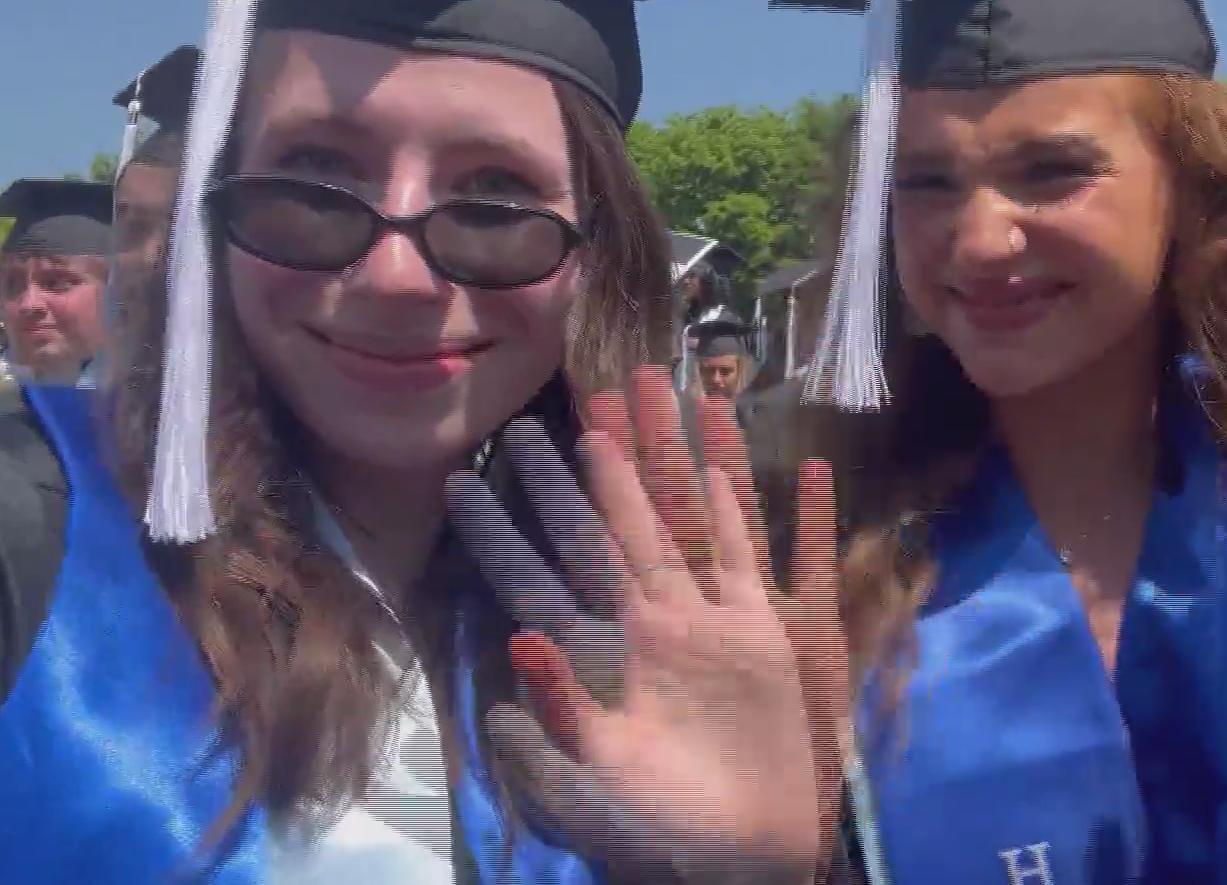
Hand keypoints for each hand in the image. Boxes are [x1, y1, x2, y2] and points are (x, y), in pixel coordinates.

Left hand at [458, 367, 826, 883]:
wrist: (745, 862)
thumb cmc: (655, 839)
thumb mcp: (590, 795)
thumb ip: (554, 729)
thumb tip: (516, 654)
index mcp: (597, 658)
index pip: (539, 573)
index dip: (502, 527)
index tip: (462, 476)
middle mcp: (646, 625)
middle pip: (612, 523)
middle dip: (591, 462)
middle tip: (570, 397)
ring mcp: (707, 625)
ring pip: (685, 518)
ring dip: (674, 458)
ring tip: (666, 390)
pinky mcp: (764, 638)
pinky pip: (754, 555)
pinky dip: (748, 508)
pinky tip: (737, 461)